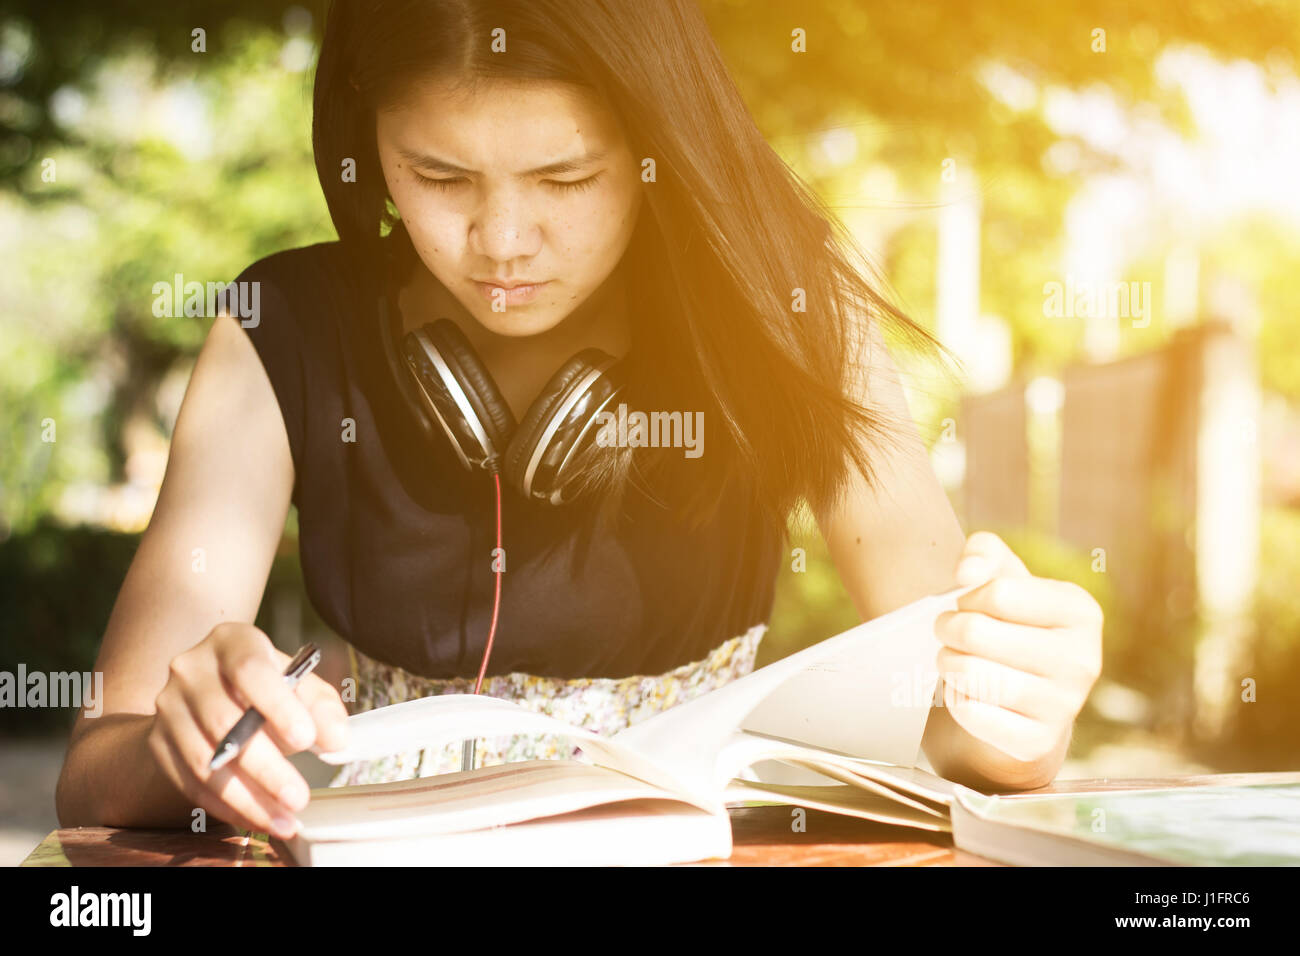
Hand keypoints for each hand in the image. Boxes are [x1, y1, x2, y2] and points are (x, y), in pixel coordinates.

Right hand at [148, 622, 349, 839]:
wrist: (206, 692)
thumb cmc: (265, 685)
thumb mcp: (298, 683)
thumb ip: (322, 706)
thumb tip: (336, 740)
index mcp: (231, 642)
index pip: (250, 669)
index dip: (277, 705)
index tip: (306, 739)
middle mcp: (192, 670)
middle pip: (225, 722)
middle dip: (266, 767)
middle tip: (299, 797)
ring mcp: (169, 707)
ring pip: (206, 761)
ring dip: (248, 798)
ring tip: (284, 819)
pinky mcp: (159, 743)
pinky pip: (191, 784)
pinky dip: (228, 807)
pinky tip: (260, 820)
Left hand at [932, 531, 1102, 773]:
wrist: (1023, 701)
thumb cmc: (1010, 627)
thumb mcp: (1005, 579)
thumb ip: (984, 553)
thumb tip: (968, 571)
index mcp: (1082, 611)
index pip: (998, 592)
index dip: (969, 597)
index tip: (969, 603)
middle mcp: (1083, 660)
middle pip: (977, 632)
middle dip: (948, 629)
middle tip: (948, 632)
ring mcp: (1064, 706)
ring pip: (969, 674)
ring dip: (947, 663)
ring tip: (953, 660)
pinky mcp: (1036, 743)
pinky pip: (970, 712)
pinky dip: (956, 700)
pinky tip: (968, 693)